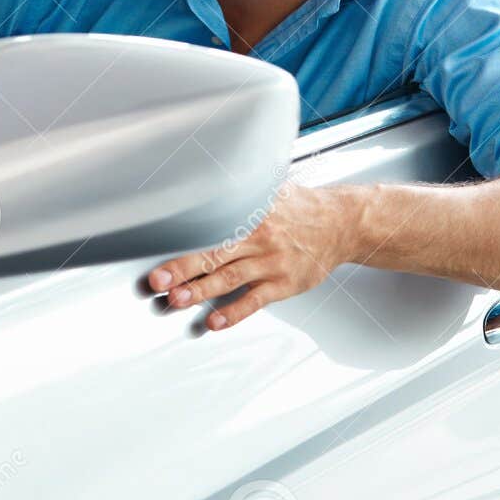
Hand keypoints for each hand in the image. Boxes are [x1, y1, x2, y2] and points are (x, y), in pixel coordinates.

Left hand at [147, 182, 359, 330]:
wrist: (341, 224)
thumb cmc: (301, 207)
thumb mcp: (270, 189)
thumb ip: (239, 191)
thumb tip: (204, 178)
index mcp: (251, 211)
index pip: (210, 225)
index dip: (183, 236)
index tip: (158, 242)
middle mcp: (259, 236)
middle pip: (214, 253)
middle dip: (183, 267)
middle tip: (158, 280)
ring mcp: (271, 262)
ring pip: (230, 278)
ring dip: (201, 291)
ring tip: (177, 300)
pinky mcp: (284, 283)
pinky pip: (255, 300)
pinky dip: (233, 313)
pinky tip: (214, 321)